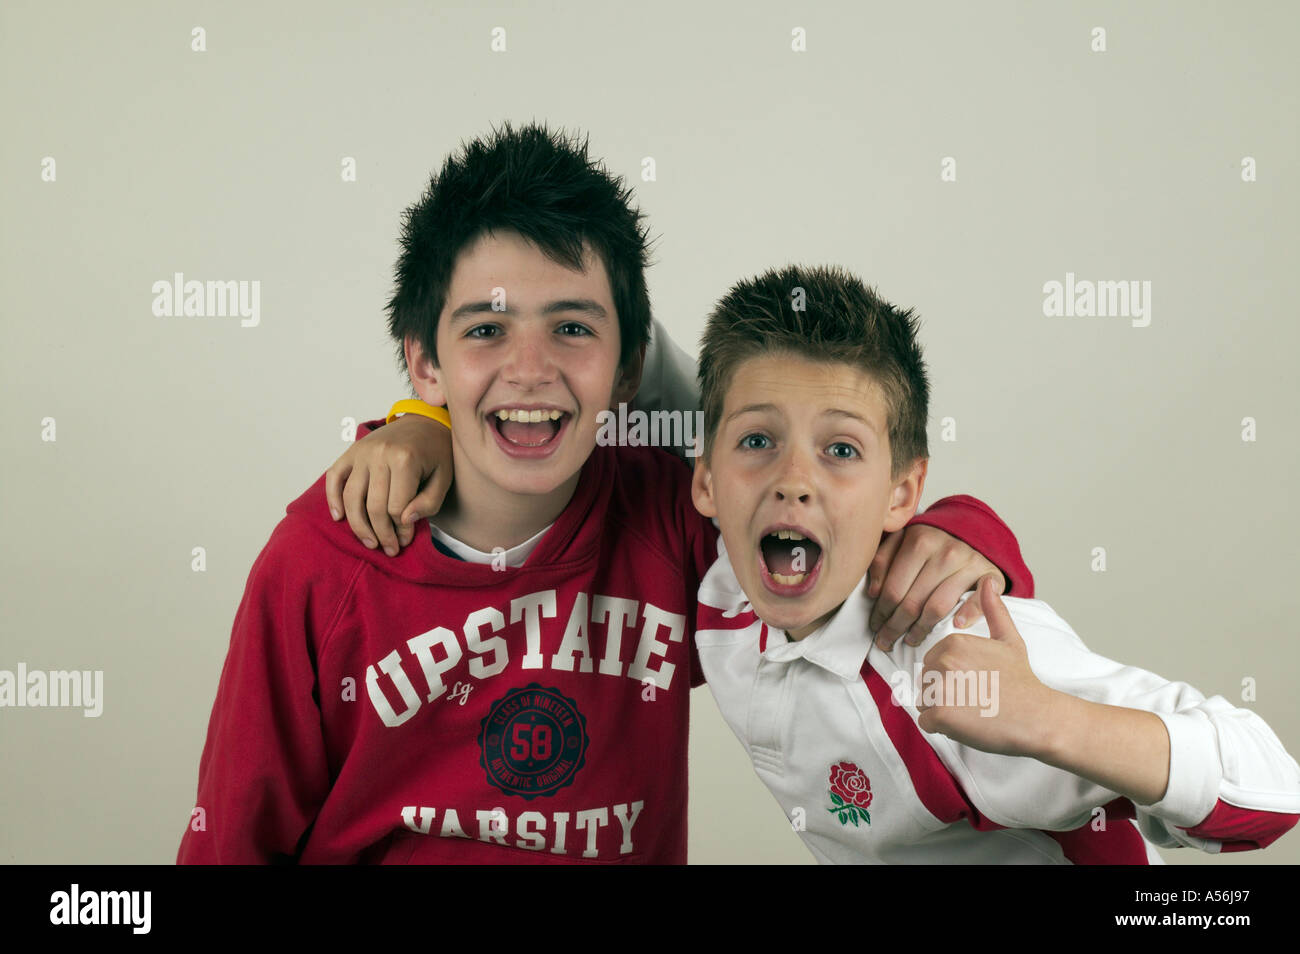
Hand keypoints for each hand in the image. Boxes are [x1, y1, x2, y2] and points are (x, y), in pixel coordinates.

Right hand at [324, 414, 452, 555]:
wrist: (424, 422)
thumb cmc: (436, 453)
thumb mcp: (444, 478)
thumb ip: (428, 502)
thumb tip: (404, 521)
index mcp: (405, 459)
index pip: (396, 508)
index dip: (401, 530)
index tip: (406, 540)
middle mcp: (380, 454)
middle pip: (374, 506)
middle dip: (382, 533)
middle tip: (389, 549)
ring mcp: (362, 452)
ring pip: (351, 497)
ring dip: (358, 525)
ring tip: (370, 542)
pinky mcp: (351, 451)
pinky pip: (334, 477)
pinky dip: (333, 498)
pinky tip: (339, 517)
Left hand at [868, 524, 1005, 649]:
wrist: (972, 533)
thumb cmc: (931, 545)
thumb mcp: (902, 541)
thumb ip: (882, 559)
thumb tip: (874, 591)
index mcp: (919, 540)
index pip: (893, 589)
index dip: (880, 613)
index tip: (874, 626)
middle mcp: (945, 551)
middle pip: (913, 601)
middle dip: (895, 627)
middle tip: (886, 641)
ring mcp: (970, 563)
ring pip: (938, 606)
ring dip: (921, 629)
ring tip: (910, 640)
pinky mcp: (991, 574)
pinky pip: (979, 599)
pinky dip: (969, 614)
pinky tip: (956, 625)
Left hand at [914, 577, 1057, 757]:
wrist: (1037, 718)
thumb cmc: (1022, 681)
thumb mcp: (1009, 640)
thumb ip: (993, 611)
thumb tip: (987, 580)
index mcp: (953, 643)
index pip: (932, 663)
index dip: (952, 677)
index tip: (977, 682)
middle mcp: (943, 662)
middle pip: (926, 682)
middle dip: (946, 694)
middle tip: (977, 698)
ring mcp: (940, 688)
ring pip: (924, 702)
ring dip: (943, 711)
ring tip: (973, 710)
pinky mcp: (941, 714)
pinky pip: (927, 723)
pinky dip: (944, 728)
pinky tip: (968, 723)